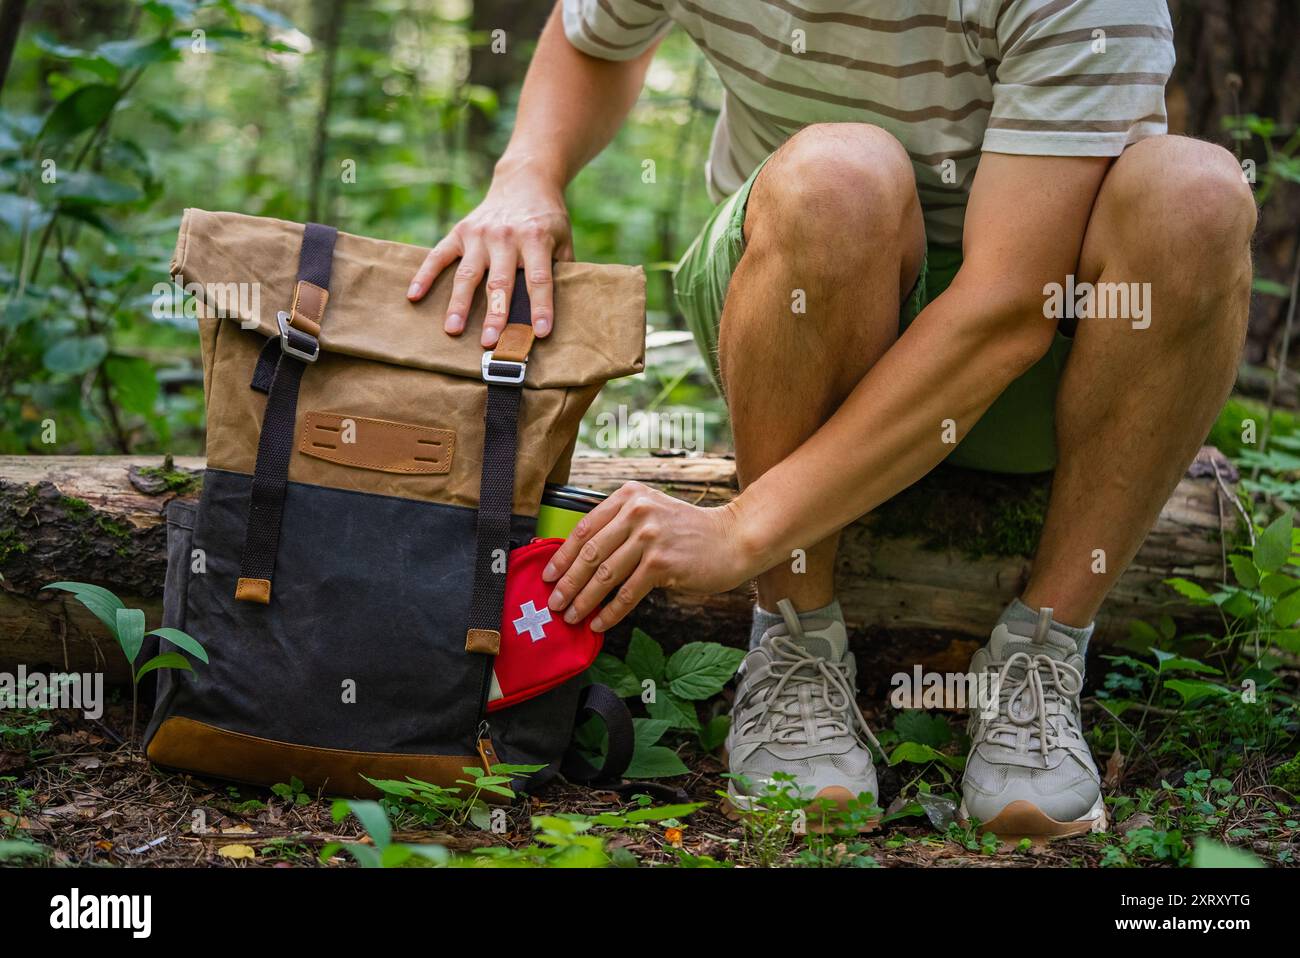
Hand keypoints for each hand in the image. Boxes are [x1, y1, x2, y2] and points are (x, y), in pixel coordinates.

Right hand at [406, 167, 572, 345]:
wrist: (525, 181)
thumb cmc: (547, 220)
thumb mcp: (563, 239)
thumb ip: (562, 270)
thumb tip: (559, 311)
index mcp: (535, 239)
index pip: (539, 279)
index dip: (540, 307)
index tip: (540, 334)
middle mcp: (505, 237)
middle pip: (499, 282)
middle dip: (495, 315)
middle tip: (489, 343)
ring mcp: (479, 234)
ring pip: (467, 274)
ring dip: (459, 303)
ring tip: (452, 329)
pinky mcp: (460, 232)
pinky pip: (438, 255)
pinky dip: (425, 275)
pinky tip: (415, 296)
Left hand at [541, 482, 752, 630]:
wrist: (732, 538)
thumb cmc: (690, 531)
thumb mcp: (652, 512)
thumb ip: (621, 526)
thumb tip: (581, 559)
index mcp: (628, 497)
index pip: (584, 528)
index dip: (562, 555)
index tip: (548, 574)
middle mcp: (636, 512)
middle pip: (590, 552)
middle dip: (567, 581)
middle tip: (553, 602)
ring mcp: (649, 537)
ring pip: (605, 574)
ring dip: (584, 599)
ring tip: (571, 615)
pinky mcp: (662, 563)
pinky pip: (628, 593)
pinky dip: (610, 611)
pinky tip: (600, 622)